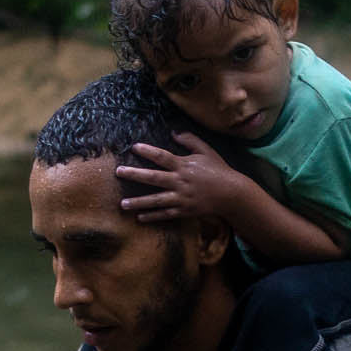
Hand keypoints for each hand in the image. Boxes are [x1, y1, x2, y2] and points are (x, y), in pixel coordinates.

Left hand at [114, 131, 249, 222]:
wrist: (231, 194)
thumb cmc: (218, 170)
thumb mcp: (206, 151)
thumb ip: (190, 140)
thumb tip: (173, 133)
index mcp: (184, 166)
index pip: (163, 157)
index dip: (148, 151)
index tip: (134, 147)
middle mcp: (181, 182)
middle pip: (154, 178)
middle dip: (135, 175)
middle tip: (119, 172)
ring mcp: (182, 198)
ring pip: (156, 200)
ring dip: (139, 202)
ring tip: (122, 204)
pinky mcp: (184, 211)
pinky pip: (166, 214)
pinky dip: (153, 216)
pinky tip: (140, 217)